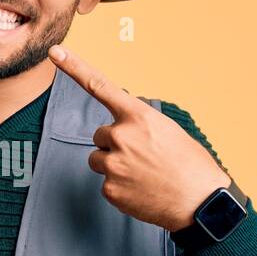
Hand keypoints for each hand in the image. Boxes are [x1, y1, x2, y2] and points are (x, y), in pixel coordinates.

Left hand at [48, 45, 230, 231]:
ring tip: (142, 174)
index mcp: (138, 116)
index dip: (74, 67)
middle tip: (143, 157)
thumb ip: (139, 125)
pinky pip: (106, 182)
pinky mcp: (109, 189)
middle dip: (115, 144)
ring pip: (98, 158)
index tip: (55, 53)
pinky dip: (120, 187)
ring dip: (114, 164)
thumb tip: (121, 131)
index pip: (100, 86)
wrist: (201, 202)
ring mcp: (113, 163)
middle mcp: (121, 135)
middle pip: (100, 135)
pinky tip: (141, 190)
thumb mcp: (167, 130)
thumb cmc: (189, 165)